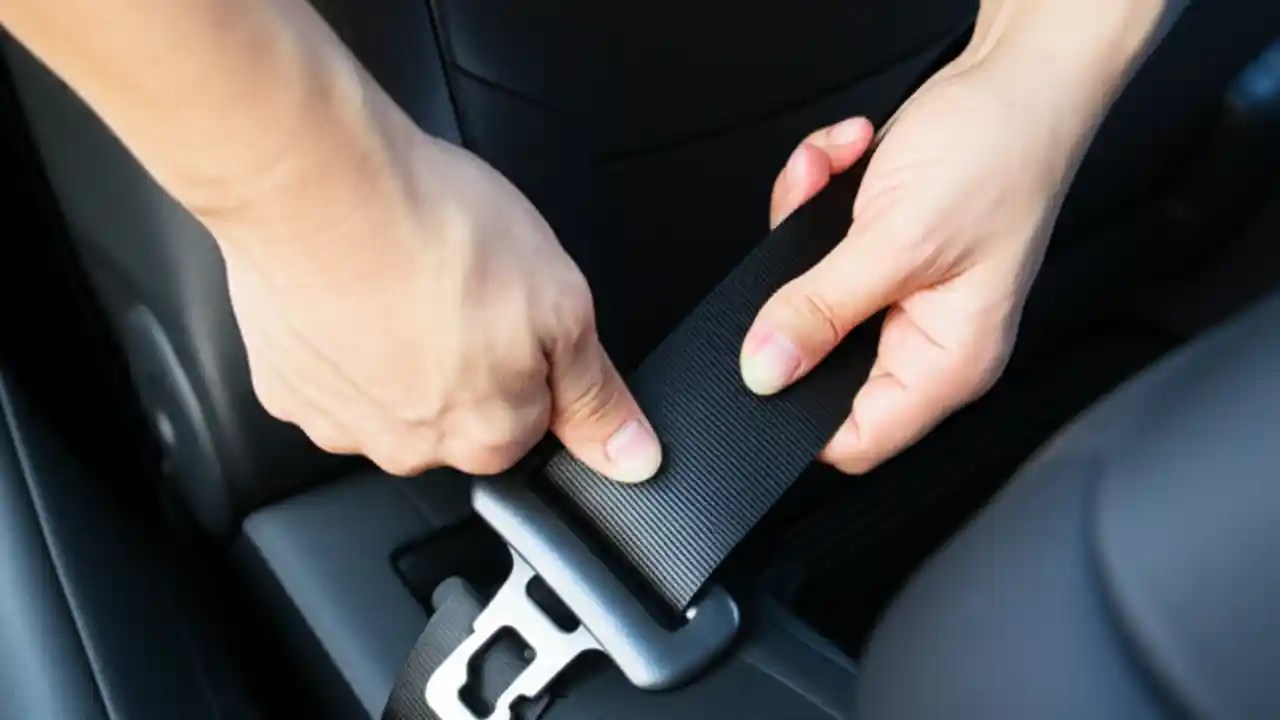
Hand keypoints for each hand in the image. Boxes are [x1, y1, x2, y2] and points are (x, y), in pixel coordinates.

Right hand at [207, 123, 660, 481]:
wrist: (319, 185)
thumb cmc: (440, 233)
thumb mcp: (562, 307)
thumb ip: (595, 394)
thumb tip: (633, 457)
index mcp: (489, 436)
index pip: (529, 420)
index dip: (529, 358)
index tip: (512, 310)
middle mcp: (411, 449)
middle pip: (456, 415)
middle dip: (463, 359)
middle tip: (456, 286)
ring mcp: (339, 421)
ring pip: (388, 397)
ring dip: (398, 352)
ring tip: (399, 278)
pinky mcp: (282, 386)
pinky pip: (327, 375)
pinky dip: (341, 338)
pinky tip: (349, 286)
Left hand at [742, 55, 1103, 473]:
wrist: (1013, 75)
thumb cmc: (998, 154)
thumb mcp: (898, 240)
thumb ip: (822, 308)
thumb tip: (765, 370)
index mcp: (947, 361)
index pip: (856, 438)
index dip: (797, 416)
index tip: (758, 366)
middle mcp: (922, 337)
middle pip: (816, 360)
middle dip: (794, 287)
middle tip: (804, 232)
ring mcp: (897, 294)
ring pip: (804, 293)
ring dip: (800, 221)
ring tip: (834, 171)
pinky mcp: (876, 252)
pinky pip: (812, 247)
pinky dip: (813, 193)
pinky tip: (846, 156)